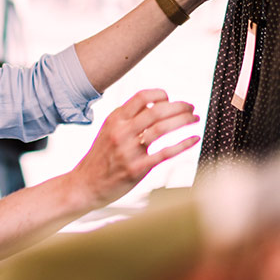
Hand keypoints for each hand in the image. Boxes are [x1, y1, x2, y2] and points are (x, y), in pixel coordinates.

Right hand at [72, 89, 199, 209]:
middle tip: (191, 107)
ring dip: (183, 120)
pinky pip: (165, 153)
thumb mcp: (108, 131)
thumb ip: (127, 118)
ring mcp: (128, 150)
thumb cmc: (100, 158)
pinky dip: (183, 144)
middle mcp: (121, 132)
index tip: (170, 98)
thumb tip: (154, 105)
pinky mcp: (136, 168)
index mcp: (114, 120)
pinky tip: (194, 139)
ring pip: (162, 128)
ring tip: (194, 119)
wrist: (85, 184)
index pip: (141, 97)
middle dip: (179, 106)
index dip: (160, 94)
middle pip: (156, 110)